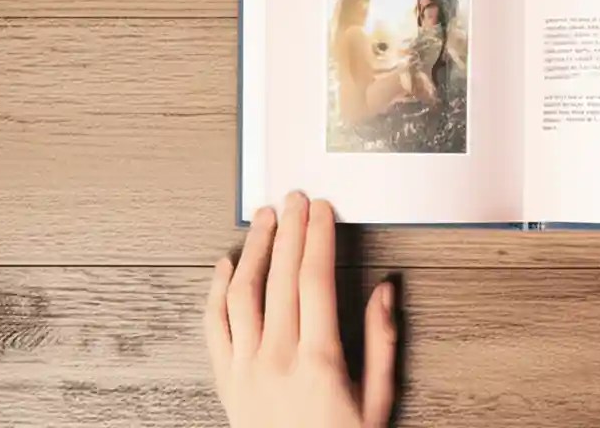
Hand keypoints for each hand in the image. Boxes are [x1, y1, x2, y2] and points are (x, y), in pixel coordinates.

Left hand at [204, 193, 396, 427]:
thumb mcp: (378, 401)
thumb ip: (382, 342)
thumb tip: (385, 292)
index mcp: (320, 361)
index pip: (315, 281)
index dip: (318, 238)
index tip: (322, 210)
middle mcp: (277, 358)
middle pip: (281, 277)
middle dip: (290, 230)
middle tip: (296, 198)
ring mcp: (245, 368)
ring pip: (244, 293)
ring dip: (256, 249)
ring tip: (266, 218)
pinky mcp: (226, 379)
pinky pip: (214, 325)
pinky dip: (217, 290)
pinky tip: (226, 264)